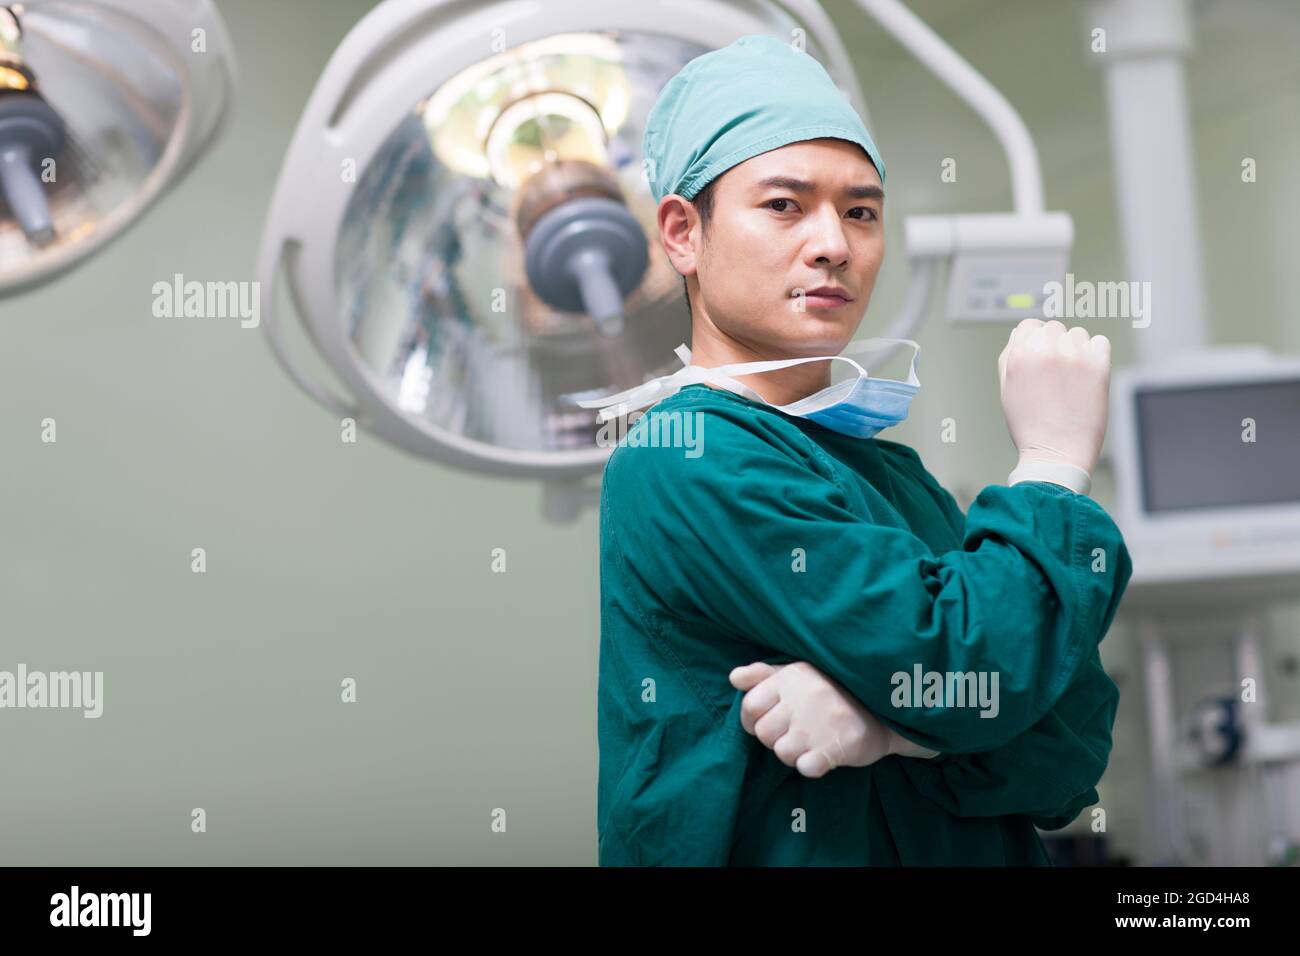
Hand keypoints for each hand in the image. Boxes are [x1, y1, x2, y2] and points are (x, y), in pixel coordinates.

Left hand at [729, 661, 905, 777]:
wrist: (882, 710)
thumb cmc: (831, 691)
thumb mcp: (797, 673)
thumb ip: (762, 674)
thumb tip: (733, 678)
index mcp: (790, 678)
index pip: (749, 705)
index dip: (751, 719)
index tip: (765, 722)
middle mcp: (802, 699)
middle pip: (762, 733)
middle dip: (773, 738)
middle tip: (792, 734)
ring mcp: (819, 724)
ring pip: (781, 753)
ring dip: (792, 754)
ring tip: (808, 743)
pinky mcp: (838, 747)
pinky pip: (805, 767)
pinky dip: (809, 766)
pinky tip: (820, 756)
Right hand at [998, 319, 1110, 474]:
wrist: (1057, 454)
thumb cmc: (1030, 427)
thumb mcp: (1006, 390)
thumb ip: (1010, 357)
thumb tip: (1022, 334)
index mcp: (1019, 356)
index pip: (1029, 325)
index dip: (1034, 340)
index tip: (1041, 356)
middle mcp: (1045, 351)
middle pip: (1054, 328)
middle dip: (1054, 345)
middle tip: (1056, 373)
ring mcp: (1073, 357)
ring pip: (1077, 334)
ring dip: (1075, 349)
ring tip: (1072, 377)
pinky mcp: (1098, 366)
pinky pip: (1100, 343)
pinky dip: (1096, 354)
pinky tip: (1087, 375)